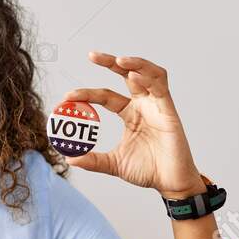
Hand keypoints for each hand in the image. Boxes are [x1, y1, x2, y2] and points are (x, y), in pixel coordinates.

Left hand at [60, 52, 206, 197]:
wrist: (171, 183)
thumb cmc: (148, 171)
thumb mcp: (114, 164)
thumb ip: (93, 160)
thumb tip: (69, 158)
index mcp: (130, 114)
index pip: (105, 96)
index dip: (86, 94)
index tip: (67, 97)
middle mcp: (143, 105)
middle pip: (126, 74)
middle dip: (109, 62)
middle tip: (91, 55)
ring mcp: (157, 106)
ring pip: (147, 74)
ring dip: (133, 63)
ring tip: (118, 60)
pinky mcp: (169, 110)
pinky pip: (160, 87)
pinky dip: (147, 78)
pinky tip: (133, 76)